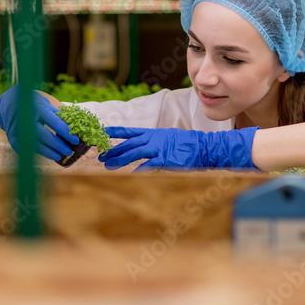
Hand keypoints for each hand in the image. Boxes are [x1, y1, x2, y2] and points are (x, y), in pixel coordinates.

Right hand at [0, 85, 78, 161]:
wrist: (9, 100)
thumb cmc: (32, 102)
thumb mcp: (45, 104)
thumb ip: (56, 115)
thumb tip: (72, 126)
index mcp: (38, 109)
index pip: (54, 122)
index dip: (66, 132)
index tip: (76, 140)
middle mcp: (28, 119)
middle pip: (45, 136)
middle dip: (58, 145)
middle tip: (69, 151)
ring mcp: (19, 129)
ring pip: (35, 145)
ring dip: (48, 152)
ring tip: (59, 156)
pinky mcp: (13, 138)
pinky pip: (26, 149)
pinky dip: (37, 153)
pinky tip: (46, 155)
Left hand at [98, 126, 258, 171]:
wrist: (203, 147)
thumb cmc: (186, 145)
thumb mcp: (168, 138)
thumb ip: (154, 143)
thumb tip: (143, 149)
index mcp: (153, 133)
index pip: (130, 131)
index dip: (115, 132)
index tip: (102, 132)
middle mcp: (153, 139)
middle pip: (128, 144)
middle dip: (113, 151)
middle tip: (101, 157)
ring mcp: (159, 148)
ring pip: (134, 153)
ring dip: (120, 160)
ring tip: (108, 166)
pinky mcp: (166, 158)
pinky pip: (149, 164)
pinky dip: (139, 169)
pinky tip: (131, 174)